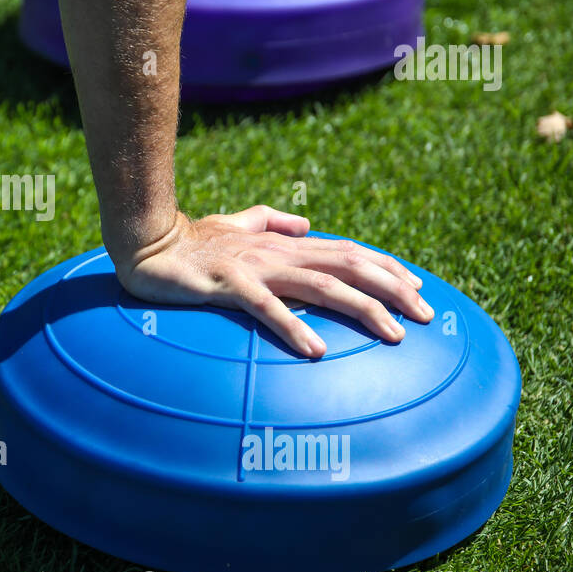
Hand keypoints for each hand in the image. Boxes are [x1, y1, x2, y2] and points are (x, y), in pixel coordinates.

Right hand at [114, 205, 432, 357]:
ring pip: (321, 285)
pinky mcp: (227, 283)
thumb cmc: (190, 240)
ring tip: (394, 335)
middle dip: (393, 290)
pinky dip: (293, 327)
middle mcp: (278, 251)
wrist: (146, 242)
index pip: (348, 252)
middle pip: (349, 266)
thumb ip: (270, 220)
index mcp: (283, 243)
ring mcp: (255, 266)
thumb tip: (306, 225)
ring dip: (363, 310)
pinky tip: (316, 351)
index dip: (386, 269)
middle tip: (426, 317)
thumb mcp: (235, 224)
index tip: (417, 292)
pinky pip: (265, 307)